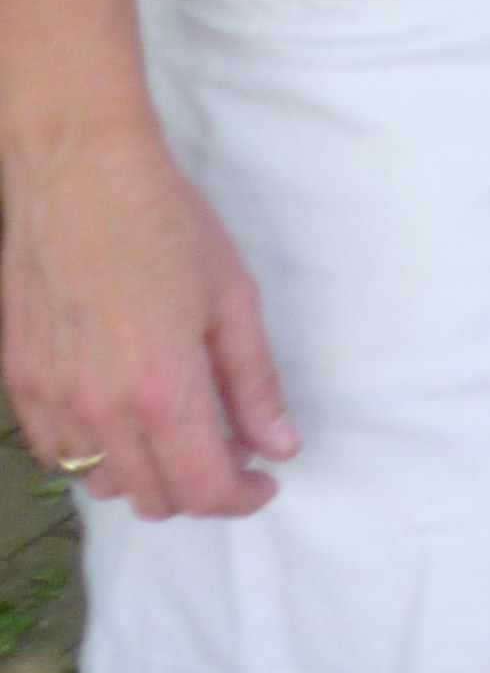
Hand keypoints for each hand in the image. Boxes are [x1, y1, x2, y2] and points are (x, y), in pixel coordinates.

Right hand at [2, 120, 297, 517]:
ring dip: (146, 474)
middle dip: (200, 488)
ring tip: (177, 429)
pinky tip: (122, 414)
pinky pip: (57, 452)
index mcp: (160, 391)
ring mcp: (50, 400)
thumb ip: (254, 384)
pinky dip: (95, 453)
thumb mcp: (232, 299)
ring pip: (101, 484)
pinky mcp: (19, 382)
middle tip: (229, 449)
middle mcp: (99, 410)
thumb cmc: (164, 223)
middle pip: (153, 498)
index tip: (262, 481)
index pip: (201, 491)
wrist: (77, 173)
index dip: (240, 499)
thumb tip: (280, 446)